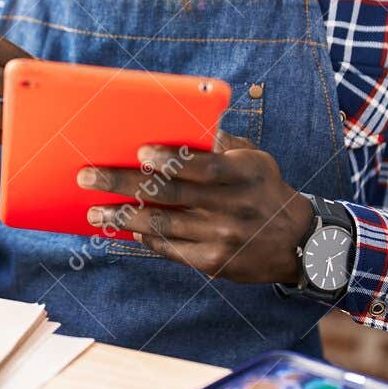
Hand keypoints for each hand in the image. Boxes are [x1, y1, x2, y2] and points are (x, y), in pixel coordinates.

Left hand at [76, 130, 315, 282]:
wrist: (299, 243)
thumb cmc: (264, 189)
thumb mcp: (254, 159)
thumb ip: (222, 144)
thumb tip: (182, 123)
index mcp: (244, 175)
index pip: (202, 166)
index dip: (170, 159)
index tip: (139, 151)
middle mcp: (234, 207)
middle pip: (170, 194)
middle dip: (123, 184)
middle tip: (88, 177)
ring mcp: (223, 238)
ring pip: (163, 225)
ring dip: (123, 217)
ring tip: (95, 211)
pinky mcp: (215, 264)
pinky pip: (171, 249)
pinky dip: (145, 237)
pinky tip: (126, 228)